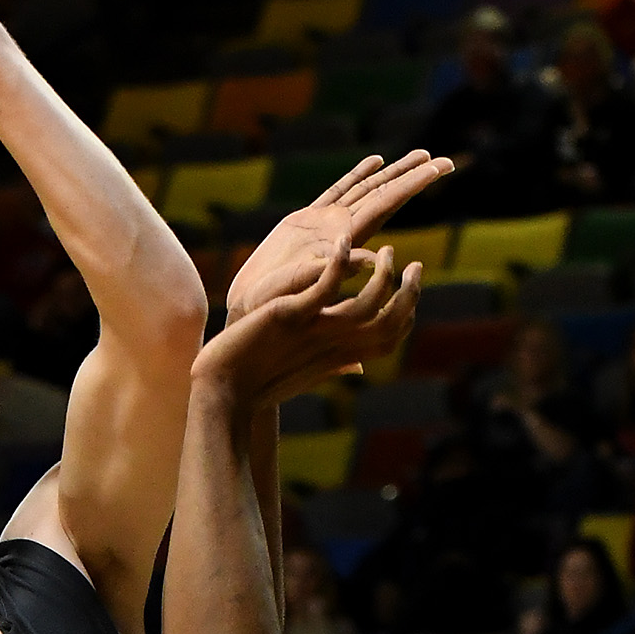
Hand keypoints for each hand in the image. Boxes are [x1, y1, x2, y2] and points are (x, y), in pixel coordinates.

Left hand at [195, 244, 422, 411]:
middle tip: (414, 264)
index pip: (389, 336)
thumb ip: (333, 360)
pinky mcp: (289, 317)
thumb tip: (357, 363)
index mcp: (337, 354)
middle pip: (390, 325)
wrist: (219, 392)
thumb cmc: (256, 382)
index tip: (411, 284)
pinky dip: (337, 264)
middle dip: (409, 294)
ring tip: (386, 252)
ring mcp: (312, 332)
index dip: (407, 313)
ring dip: (382, 277)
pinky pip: (323, 289)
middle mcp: (331, 346)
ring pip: (368, 308)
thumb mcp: (301, 367)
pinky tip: (342, 241)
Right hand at [226, 151, 452, 322]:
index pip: (387, 203)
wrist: (250, 308)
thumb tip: (375, 262)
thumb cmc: (277, 305)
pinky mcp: (304, 222)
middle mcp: (342, 230)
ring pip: (365, 189)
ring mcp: (325, 225)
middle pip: (384, 194)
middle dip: (412, 176)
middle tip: (444, 160)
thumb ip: (340, 271)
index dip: (413, 184)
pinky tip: (375, 162)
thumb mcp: (312, 287)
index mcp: (347, 241)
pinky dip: (356, 176)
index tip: (441, 168)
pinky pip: (336, 191)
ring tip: (419, 155)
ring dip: (391, 173)